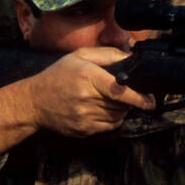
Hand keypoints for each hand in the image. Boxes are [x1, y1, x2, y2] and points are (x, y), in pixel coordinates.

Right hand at [26, 47, 155, 136]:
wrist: (34, 101)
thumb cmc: (58, 75)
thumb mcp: (79, 56)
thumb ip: (107, 54)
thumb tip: (131, 58)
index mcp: (87, 77)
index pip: (119, 91)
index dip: (138, 98)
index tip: (150, 102)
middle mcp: (86, 98)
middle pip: (121, 105)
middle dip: (127, 100)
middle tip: (120, 93)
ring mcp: (84, 117)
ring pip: (117, 117)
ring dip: (120, 110)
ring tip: (107, 100)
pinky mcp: (83, 130)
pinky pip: (109, 126)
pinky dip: (111, 119)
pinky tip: (100, 109)